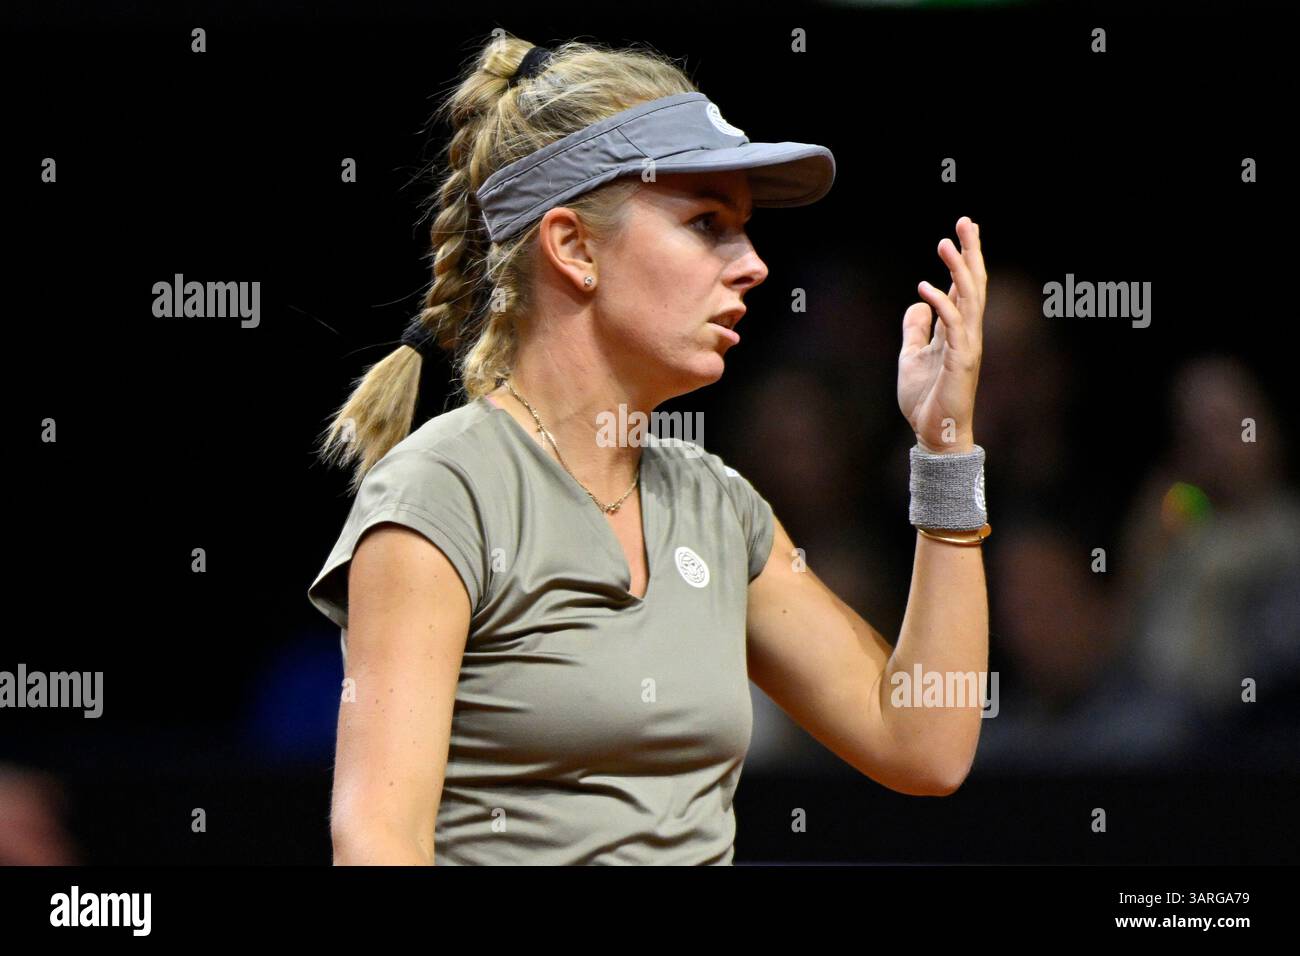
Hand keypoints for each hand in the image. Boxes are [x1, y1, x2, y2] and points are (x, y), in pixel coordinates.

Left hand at [897, 217, 987, 453]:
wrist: (933, 433)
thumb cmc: (926, 400)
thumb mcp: (911, 356)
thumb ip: (915, 329)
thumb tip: (916, 303)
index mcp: (956, 330)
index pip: (963, 287)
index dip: (963, 259)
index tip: (961, 230)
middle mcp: (966, 333)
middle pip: (973, 284)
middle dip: (970, 252)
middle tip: (966, 221)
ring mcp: (966, 345)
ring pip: (969, 298)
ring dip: (958, 269)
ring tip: (947, 242)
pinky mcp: (961, 360)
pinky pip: (953, 325)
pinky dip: (941, 303)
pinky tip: (925, 287)